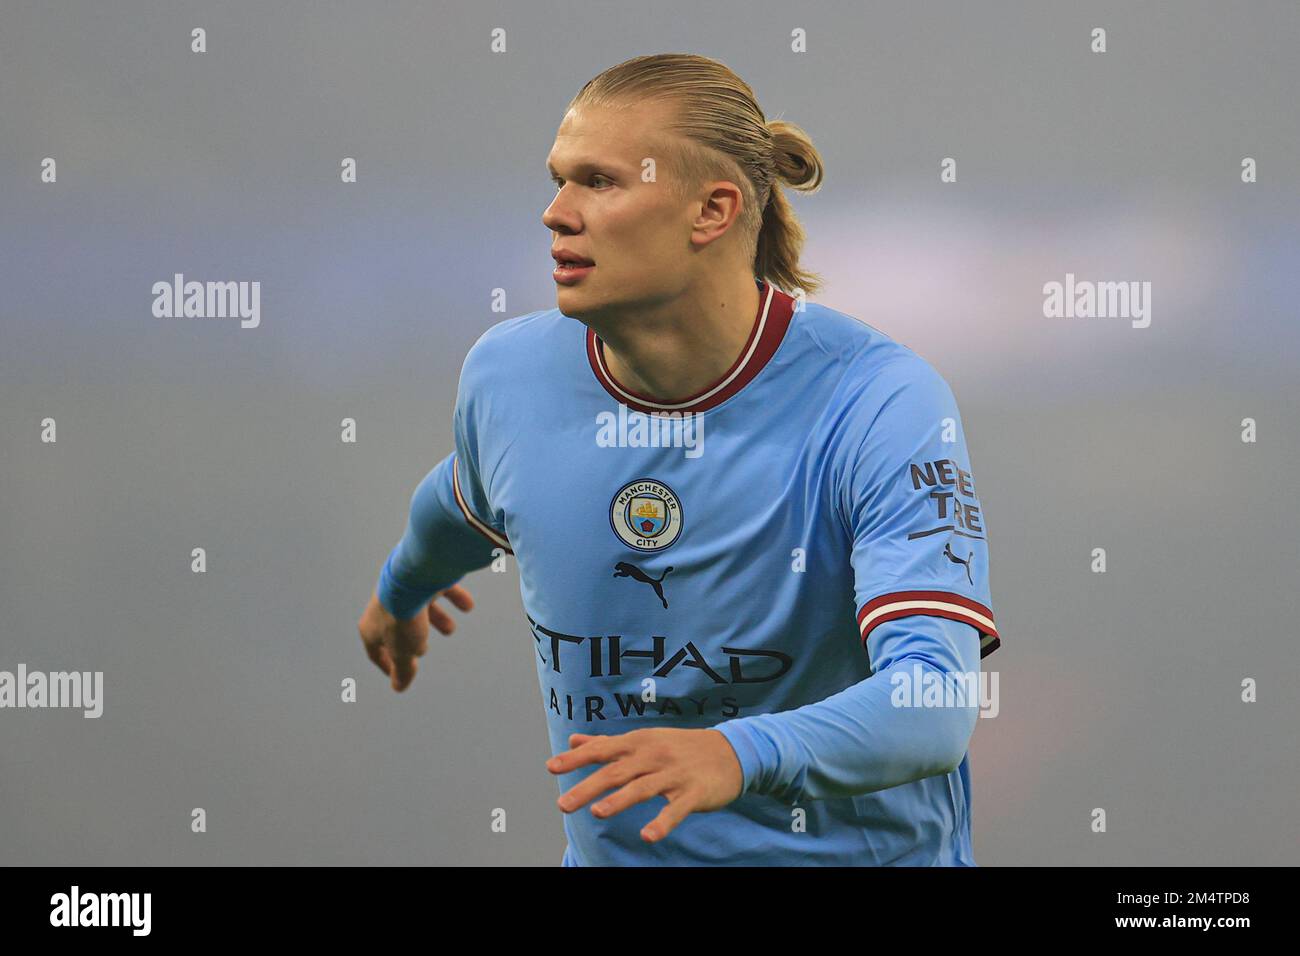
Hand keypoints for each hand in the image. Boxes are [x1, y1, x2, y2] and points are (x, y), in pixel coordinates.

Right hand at [356, 585, 473, 691]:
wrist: (413, 580)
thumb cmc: (403, 620)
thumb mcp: (404, 653)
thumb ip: (403, 670)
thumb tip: (399, 688)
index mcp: (371, 626)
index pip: (375, 651)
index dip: (388, 666)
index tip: (400, 676)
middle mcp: (384, 606)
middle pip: (398, 627)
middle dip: (414, 640)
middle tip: (423, 650)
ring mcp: (402, 589)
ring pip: (420, 607)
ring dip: (437, 619)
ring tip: (451, 629)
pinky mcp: (421, 576)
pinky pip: (439, 588)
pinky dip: (454, 597)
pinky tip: (468, 606)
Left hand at [547, 727, 743, 842]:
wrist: (732, 751)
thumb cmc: (680, 747)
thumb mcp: (644, 739)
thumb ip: (607, 743)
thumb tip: (574, 741)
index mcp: (639, 742)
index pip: (603, 750)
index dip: (577, 759)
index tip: (551, 768)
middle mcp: (654, 755)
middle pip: (617, 772)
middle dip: (588, 787)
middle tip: (562, 804)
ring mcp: (674, 774)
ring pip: (642, 788)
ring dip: (619, 800)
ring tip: (597, 812)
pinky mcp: (694, 792)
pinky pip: (676, 809)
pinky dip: (662, 822)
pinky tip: (648, 836)